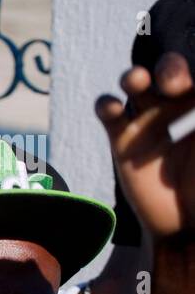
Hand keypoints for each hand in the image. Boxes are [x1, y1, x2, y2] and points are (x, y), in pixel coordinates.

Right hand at [96, 51, 194, 238]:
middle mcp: (179, 107)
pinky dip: (107, 105)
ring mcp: (148, 122)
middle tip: (173, 84)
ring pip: (136, 85)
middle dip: (170, 69)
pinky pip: (109, 113)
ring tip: (136, 81)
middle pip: (170, 71)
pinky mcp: (122, 140)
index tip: (190, 87)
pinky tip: (113, 110)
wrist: (188, 224)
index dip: (192, 69)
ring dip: (134, 77)